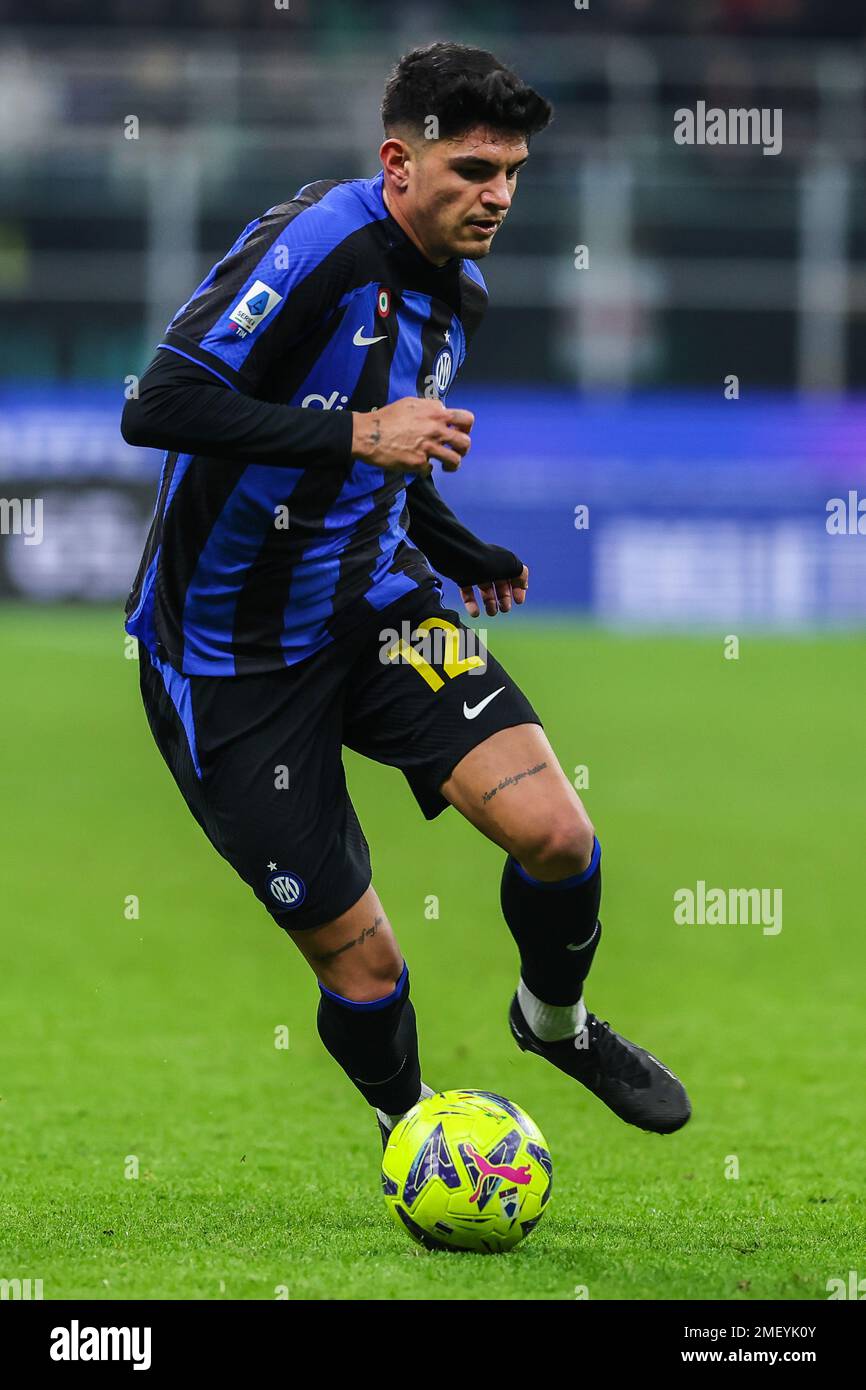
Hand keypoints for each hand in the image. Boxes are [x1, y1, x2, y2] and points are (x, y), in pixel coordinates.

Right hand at [351, 397, 473, 475]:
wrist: (369, 434)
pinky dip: (426, 468)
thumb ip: (429, 407)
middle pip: (465, 442)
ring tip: (447, 467)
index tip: (459, 433)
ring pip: (455, 460)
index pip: (465, 419)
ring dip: (453, 465)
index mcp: (436, 412)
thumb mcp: (411, 403)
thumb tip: (440, 411)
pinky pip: (430, 469)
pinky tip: (419, 466)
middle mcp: (436, 429)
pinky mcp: (419, 462)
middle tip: (456, 452)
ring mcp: (428, 447)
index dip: (465, 428)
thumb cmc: (387, 417)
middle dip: (463, 449)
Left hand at [460, 565, 528, 617]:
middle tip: (504, 609)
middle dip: (504, 599)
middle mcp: (490, 566)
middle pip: (500, 586)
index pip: (514, 576)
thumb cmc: (488, 561)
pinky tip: (475, 613)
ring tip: (491, 612)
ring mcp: (476, 573)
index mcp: (503, 561)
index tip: (518, 601)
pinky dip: (472, 604)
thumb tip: (523, 585)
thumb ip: (521, 574)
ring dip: (490, 604)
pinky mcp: (462, 578)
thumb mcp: (512, 566)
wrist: (463, 559)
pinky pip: (468, 593)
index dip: (518, 589)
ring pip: (485, 591)